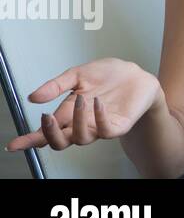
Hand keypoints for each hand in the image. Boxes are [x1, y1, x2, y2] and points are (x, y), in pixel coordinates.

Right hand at [4, 58, 162, 153]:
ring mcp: (99, 126)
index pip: (45, 133)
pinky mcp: (118, 126)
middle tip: (47, 117)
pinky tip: (97, 103)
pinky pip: (106, 130)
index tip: (14, 144)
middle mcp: (81, 124)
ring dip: (77, 121)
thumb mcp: (78, 74)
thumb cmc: (108, 76)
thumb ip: (56, 86)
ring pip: (81, 138)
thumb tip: (33, 97)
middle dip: (49, 134)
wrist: (136, 73)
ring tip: (81, 98)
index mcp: (68, 114)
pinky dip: (99, 118)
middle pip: (59, 143)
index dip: (29, 140)